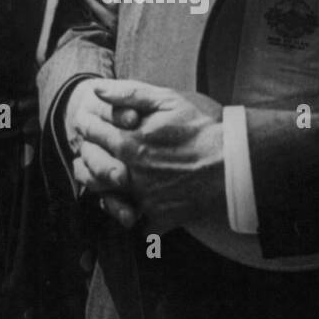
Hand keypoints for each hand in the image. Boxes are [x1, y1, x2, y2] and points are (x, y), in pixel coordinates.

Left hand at [77, 80, 225, 233]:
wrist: (233, 162)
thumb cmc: (202, 128)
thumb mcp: (167, 100)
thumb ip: (128, 93)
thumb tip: (96, 90)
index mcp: (128, 143)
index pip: (92, 134)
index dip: (86, 125)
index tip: (85, 121)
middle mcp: (130, 174)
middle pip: (91, 169)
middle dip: (85, 157)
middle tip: (86, 150)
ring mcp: (144, 199)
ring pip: (107, 200)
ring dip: (101, 189)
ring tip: (107, 179)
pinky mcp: (161, 217)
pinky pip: (140, 227)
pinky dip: (137, 221)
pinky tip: (138, 211)